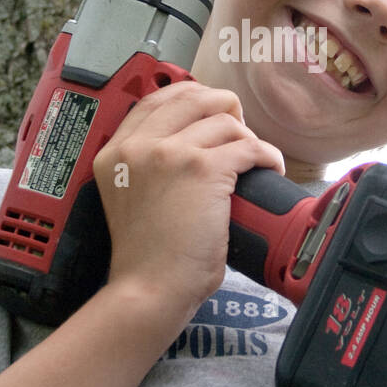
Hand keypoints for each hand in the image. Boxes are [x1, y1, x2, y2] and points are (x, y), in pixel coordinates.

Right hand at [93, 81, 284, 319]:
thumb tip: (191, 141)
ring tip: (252, 161)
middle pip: (193, 99)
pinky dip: (268, 156)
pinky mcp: (203, 170)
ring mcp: (170, 154)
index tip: (211, 108)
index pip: (156, 99)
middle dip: (224, 106)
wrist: (149, 289)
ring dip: (248, 137)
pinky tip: (270, 168)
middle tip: (239, 128)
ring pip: (225, 123)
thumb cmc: (146, 257)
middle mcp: (139, 145)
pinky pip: (250, 147)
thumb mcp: (127, 196)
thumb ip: (145, 165)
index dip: (191, 96)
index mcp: (115, 151)